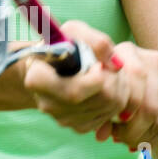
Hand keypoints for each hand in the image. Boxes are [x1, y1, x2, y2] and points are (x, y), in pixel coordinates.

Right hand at [22, 19, 129, 135]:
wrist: (54, 64)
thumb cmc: (63, 44)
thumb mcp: (75, 31)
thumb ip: (97, 41)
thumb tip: (117, 65)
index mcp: (38, 79)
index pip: (74, 92)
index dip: (95, 80)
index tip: (98, 65)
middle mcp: (47, 104)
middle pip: (97, 100)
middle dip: (114, 80)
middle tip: (110, 65)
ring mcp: (62, 118)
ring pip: (107, 108)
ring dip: (119, 88)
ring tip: (109, 72)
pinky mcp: (77, 126)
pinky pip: (107, 116)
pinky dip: (116, 100)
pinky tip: (107, 86)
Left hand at [95, 41, 157, 151]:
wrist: (149, 81)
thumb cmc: (115, 88)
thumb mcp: (105, 93)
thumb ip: (101, 110)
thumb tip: (101, 135)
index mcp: (127, 51)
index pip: (132, 80)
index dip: (123, 107)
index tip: (113, 125)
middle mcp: (153, 59)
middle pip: (148, 105)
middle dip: (132, 130)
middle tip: (120, 140)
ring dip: (143, 137)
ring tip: (130, 143)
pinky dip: (155, 138)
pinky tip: (143, 141)